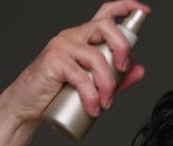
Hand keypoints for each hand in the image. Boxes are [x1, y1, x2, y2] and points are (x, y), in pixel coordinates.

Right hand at [0, 0, 150, 123]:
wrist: (29, 106)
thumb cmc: (59, 93)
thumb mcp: (96, 85)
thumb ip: (119, 78)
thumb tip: (140, 70)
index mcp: (85, 38)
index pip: (105, 14)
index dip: (125, 7)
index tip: (142, 10)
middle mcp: (74, 37)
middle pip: (105, 26)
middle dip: (122, 47)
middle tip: (124, 70)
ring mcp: (62, 46)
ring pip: (96, 56)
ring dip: (108, 84)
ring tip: (106, 103)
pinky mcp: (53, 61)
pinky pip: (81, 76)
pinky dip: (91, 95)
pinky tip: (94, 108)